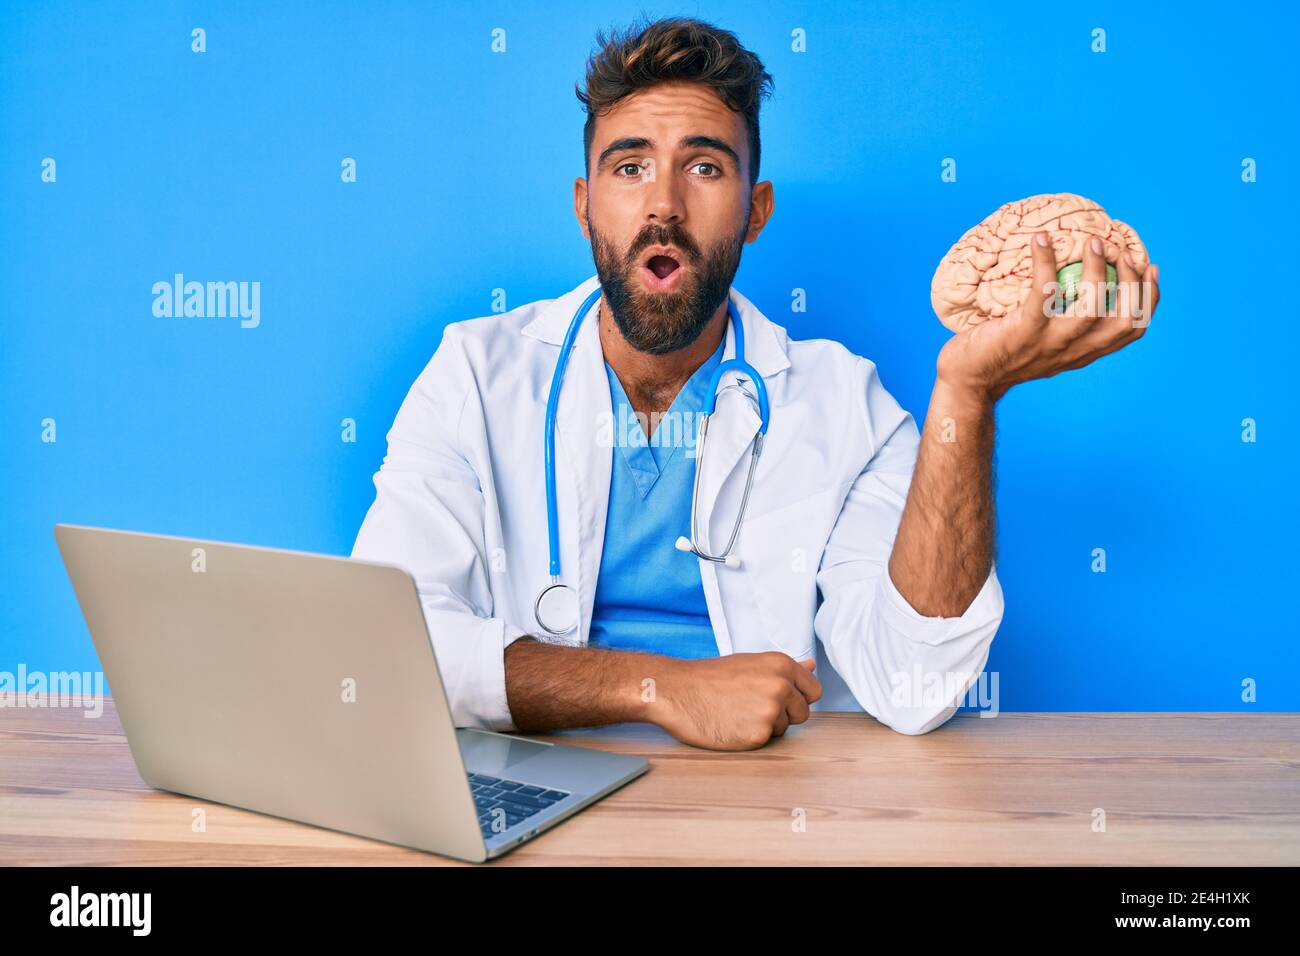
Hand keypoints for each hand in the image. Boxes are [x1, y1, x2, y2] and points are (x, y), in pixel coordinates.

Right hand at [652, 653, 821, 750]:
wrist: (676, 691)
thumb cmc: (709, 677)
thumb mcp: (750, 663)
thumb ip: (785, 669)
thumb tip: (812, 666)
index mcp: (781, 665)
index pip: (813, 690)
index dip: (797, 697)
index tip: (779, 697)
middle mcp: (780, 686)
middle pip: (803, 712)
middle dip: (784, 714)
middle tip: (752, 706)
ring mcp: (770, 712)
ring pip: (784, 728)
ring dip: (766, 726)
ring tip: (738, 712)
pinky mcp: (758, 736)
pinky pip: (765, 741)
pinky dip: (750, 737)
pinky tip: (731, 724)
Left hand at [936, 232, 1160, 401]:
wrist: (967, 379)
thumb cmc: (1002, 351)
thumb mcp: (1043, 342)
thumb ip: (1064, 323)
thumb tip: (1077, 279)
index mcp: (1083, 351)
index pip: (1131, 330)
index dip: (1149, 299)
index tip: (1150, 269)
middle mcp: (1073, 351)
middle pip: (1124, 322)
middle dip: (1134, 285)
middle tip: (1126, 253)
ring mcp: (1049, 344)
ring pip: (1091, 310)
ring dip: (1097, 272)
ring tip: (1092, 241)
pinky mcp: (1024, 333)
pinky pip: (1043, 294)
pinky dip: (1045, 263)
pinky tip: (1041, 240)